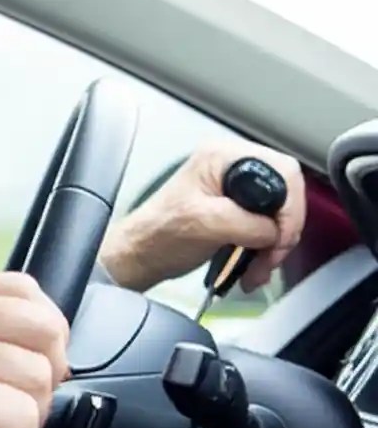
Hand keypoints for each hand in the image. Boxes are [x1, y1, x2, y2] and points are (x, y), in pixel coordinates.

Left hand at [98, 139, 304, 292]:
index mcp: (223, 156)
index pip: (282, 171)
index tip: (281, 238)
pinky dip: (265, 250)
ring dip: (274, 247)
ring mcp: (234, 189)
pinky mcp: (235, 211)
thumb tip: (277, 232)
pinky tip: (254, 268)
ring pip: (278, 215)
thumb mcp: (206, 224)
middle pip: (285, 194)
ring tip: (257, 271)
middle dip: (283, 231)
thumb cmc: (158, 235)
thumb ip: (249, 223)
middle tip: (270, 258)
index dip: (290, 207)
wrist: (138, 256)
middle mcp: (232, 166)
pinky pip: (265, 228)